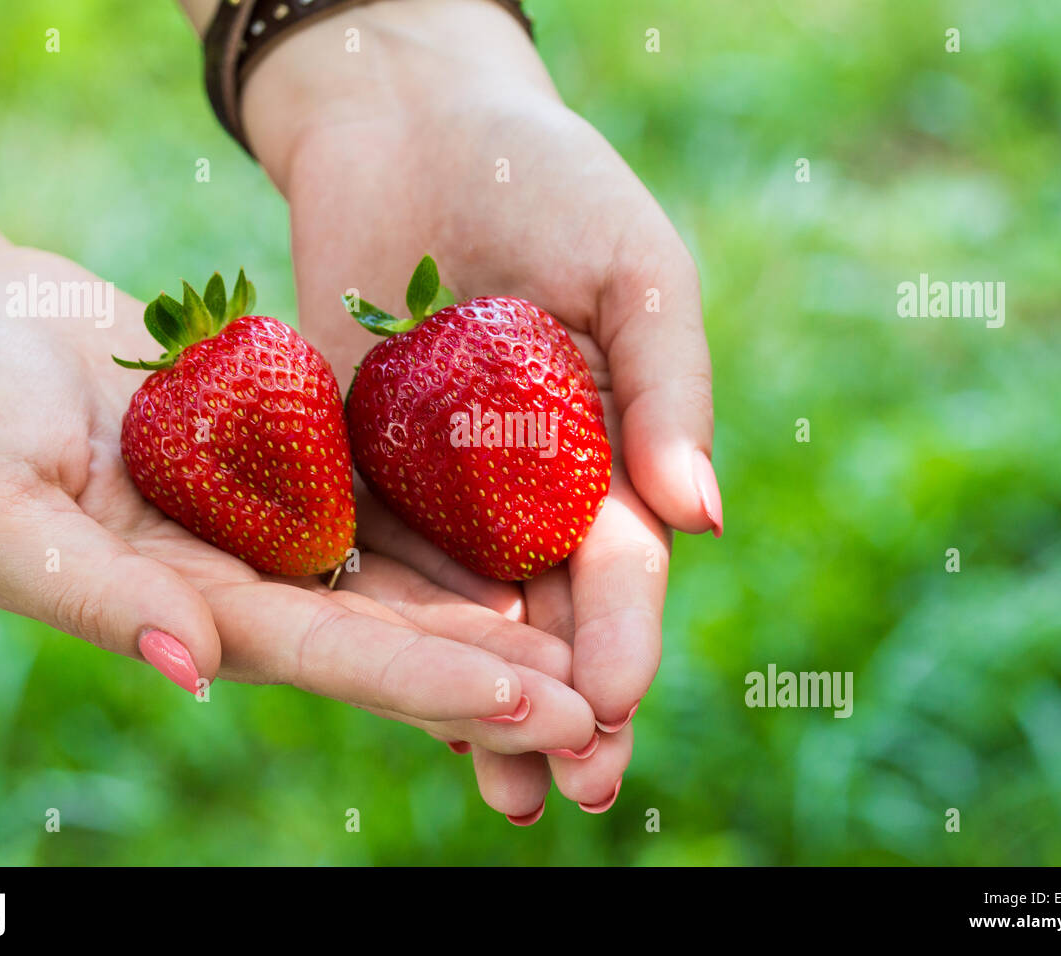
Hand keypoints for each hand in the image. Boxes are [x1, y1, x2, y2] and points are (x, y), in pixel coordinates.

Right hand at [0, 233, 597, 793]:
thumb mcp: (0, 514)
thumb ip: (94, 595)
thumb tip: (192, 669)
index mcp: (191, 613)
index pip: (335, 659)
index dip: (434, 687)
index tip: (534, 707)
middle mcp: (247, 585)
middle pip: (392, 639)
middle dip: (494, 675)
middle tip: (598, 703)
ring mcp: (272, 529)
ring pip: (402, 581)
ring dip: (493, 613)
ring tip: (588, 636)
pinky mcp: (287, 465)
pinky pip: (384, 501)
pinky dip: (452, 527)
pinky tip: (528, 538)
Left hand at [241, 0, 722, 813]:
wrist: (414, 127)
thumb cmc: (550, 184)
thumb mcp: (634, 271)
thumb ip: (668, 388)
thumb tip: (706, 518)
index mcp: (608, 454)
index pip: (622, 569)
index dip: (625, 639)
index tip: (616, 705)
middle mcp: (526, 491)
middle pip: (548, 616)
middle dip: (565, 704)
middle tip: (576, 789)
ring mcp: (440, 490)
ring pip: (463, 615)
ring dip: (478, 702)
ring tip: (502, 792)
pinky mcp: (355, 469)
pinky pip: (367, 560)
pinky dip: (383, 631)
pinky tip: (392, 696)